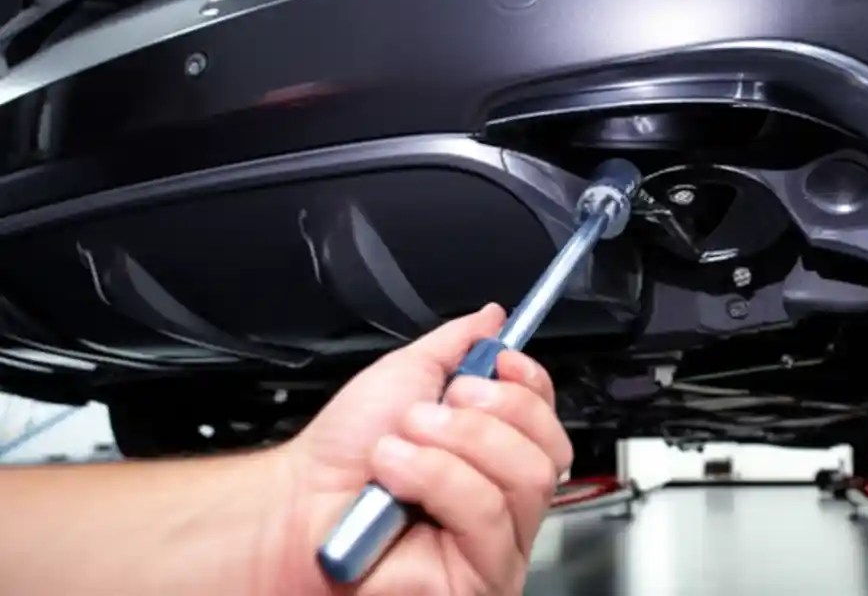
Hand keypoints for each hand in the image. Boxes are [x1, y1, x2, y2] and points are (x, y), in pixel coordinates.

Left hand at [264, 305, 573, 594]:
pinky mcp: (483, 575)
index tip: (501, 361)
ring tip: (400, 446)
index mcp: (496, 453)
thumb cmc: (342, 454)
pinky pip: (487, 513)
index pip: (549, 419)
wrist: (297, 504)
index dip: (532, 387)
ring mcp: (498, 543)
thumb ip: (457, 345)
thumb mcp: (406, 375)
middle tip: (429, 411)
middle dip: (489, 415)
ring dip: (454, 446)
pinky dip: (438, 479)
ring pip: (526, 478)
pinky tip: (398, 477)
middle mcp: (505, 500)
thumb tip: (494, 317)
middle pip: (550, 448)